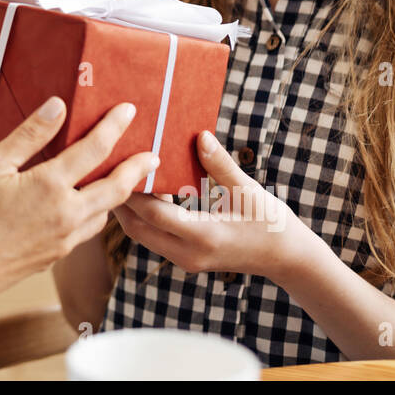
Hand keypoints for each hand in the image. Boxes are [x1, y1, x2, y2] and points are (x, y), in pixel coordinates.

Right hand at [0, 96, 155, 300]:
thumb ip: (29, 135)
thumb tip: (58, 106)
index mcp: (51, 185)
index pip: (94, 149)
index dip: (114, 126)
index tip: (128, 110)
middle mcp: (67, 213)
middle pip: (117, 187)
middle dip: (137, 168)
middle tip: (152, 154)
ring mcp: (65, 238)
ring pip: (106, 212)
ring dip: (120, 194)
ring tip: (124, 179)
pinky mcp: (57, 254)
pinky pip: (88, 229)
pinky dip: (98, 213)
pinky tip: (89, 206)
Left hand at [113, 130, 313, 282]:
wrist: (288, 259)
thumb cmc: (271, 223)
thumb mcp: (248, 191)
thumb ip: (221, 165)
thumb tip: (200, 135)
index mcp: (204, 236)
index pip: (154, 214)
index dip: (133, 188)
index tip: (120, 160)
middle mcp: (188, 253)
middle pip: (137, 228)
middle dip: (119, 199)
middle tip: (106, 165)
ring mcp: (185, 260)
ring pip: (141, 235)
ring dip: (128, 208)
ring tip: (117, 174)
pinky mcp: (185, 258)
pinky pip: (153, 237)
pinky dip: (143, 216)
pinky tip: (143, 190)